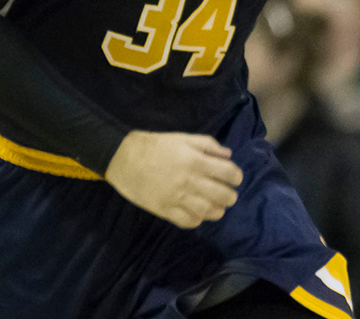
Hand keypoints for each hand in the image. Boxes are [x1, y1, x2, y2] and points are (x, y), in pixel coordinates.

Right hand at [104, 130, 242, 228]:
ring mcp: (178, 198)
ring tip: (213, 204)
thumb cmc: (154, 146)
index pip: (230, 174)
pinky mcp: (166, 211)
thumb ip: (207, 144)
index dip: (236, 176)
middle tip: (224, 192)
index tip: (232, 177)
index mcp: (195, 161)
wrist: (123, 159)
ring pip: (210, 212)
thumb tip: (228, 155)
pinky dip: (197, 219)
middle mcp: (190, 181)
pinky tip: (195, 211)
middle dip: (230, 194)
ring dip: (217, 209)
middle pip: (225, 196)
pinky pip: (190, 222)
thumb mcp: (181, 138)